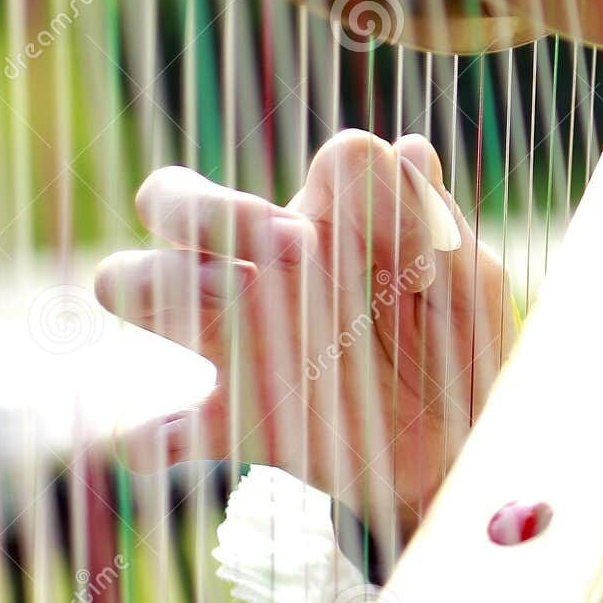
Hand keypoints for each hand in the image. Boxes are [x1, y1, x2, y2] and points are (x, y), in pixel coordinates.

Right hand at [95, 131, 510, 536]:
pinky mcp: (245, 424)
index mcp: (337, 228)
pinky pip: (164, 430)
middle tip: (294, 246)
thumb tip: (407, 147)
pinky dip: (146, 437)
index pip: (326, 163)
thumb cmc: (460, 355)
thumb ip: (433, 225)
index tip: (415, 254)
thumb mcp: (470, 287)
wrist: (462, 455)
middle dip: (206, 206)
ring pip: (132, 282)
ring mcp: (245, 346)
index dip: (359, 191)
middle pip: (171, 197)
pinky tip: (154, 444)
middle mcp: (270, 274)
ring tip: (238, 303)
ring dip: (163, 284)